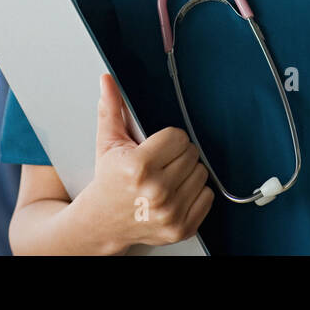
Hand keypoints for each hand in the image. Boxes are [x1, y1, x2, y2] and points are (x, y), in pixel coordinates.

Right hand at [73, 74, 214, 253]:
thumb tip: (107, 80)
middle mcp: (156, 192)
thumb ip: (110, 109)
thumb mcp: (108, 143)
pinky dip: (195, 193)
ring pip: (202, 174)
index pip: (178, 137)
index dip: (168, 139)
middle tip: (160, 163)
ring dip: (187, 173)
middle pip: (191, 154)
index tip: (157, 147)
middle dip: (178, 155)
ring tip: (166, 178)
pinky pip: (207, 196)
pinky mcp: (181, 228)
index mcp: (138, 167)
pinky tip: (175, 193)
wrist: (102, 222)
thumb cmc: (108, 181)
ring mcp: (170, 213)